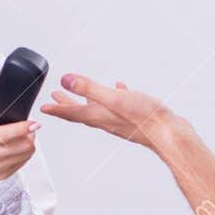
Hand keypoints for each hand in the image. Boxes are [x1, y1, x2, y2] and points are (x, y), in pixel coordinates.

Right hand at [0, 118, 38, 205]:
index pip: (5, 135)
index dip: (23, 128)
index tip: (34, 123)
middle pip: (22, 146)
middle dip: (30, 134)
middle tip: (28, 127)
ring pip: (25, 155)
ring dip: (29, 143)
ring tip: (22, 135)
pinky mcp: (2, 175)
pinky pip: (22, 163)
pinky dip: (24, 153)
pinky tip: (16, 146)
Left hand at [40, 73, 180, 151]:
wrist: (171, 134)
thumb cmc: (146, 119)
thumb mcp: (114, 99)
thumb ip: (90, 89)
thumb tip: (66, 80)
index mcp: (100, 116)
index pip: (72, 113)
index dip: (56, 109)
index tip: (43, 108)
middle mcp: (108, 120)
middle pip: (82, 112)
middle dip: (67, 105)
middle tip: (55, 98)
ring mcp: (121, 120)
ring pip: (99, 109)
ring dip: (88, 100)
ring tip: (83, 93)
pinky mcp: (134, 118)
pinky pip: (119, 105)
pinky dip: (115, 96)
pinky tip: (120, 89)